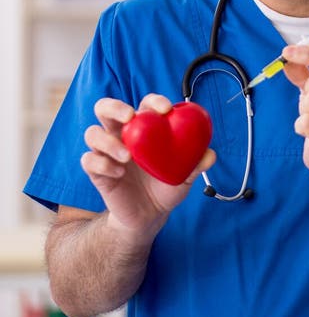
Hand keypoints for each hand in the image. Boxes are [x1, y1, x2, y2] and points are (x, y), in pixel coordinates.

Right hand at [81, 94, 215, 239]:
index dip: (153, 101)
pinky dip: (102, 164)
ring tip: (127, 157)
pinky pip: (89, 160)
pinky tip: (119, 173)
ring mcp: (107, 152)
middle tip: (130, 116)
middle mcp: (122, 135)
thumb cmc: (166, 186)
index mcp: (145, 128)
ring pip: (92, 133)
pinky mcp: (97, 172)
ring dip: (108, 141)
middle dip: (114, 107)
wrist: (150, 215)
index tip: (165, 109)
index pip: (144, 104)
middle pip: (105, 108)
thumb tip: (210, 154)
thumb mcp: (185, 176)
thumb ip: (196, 164)